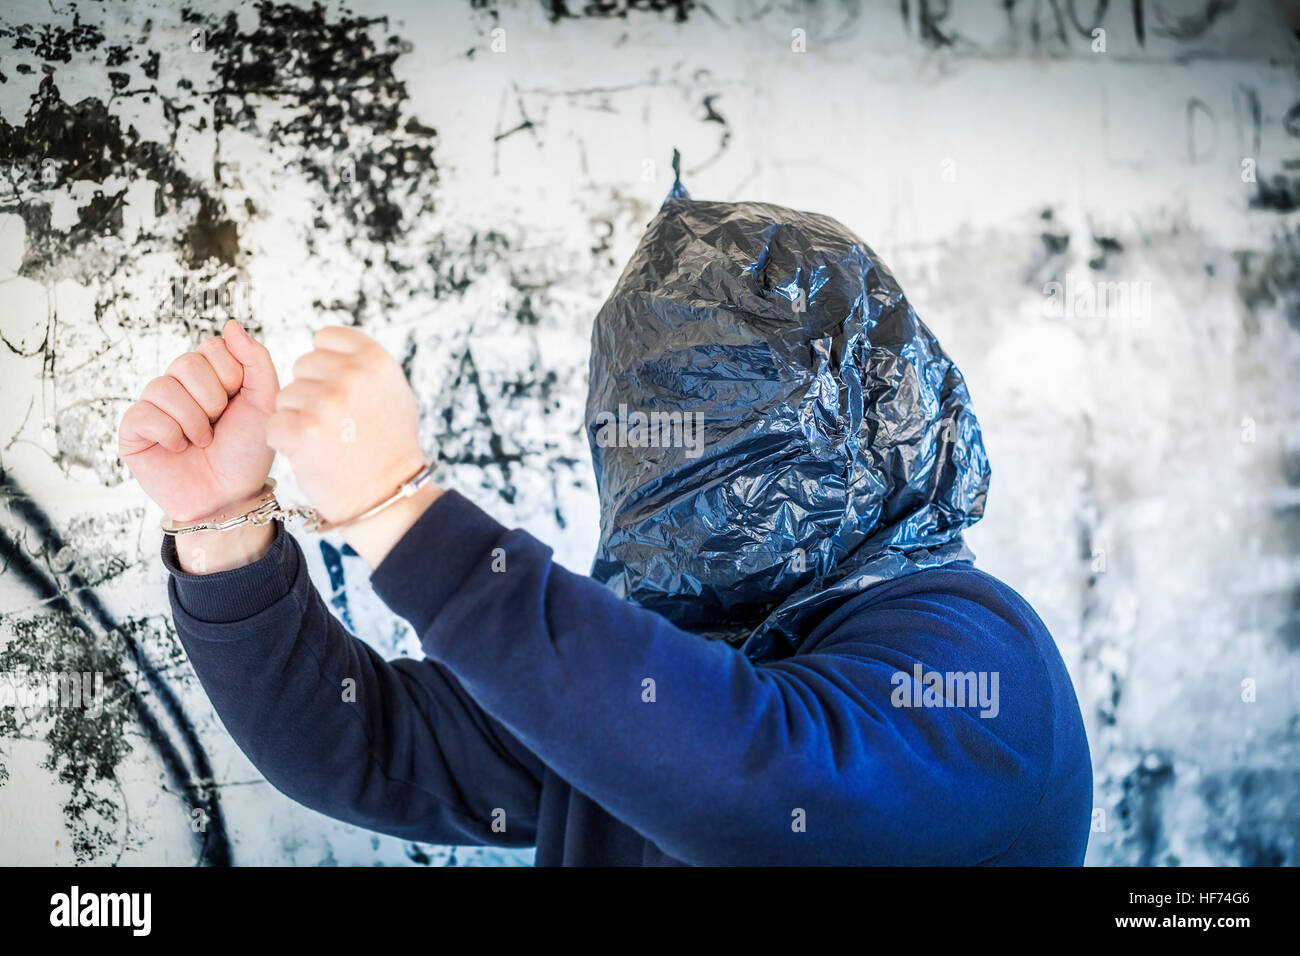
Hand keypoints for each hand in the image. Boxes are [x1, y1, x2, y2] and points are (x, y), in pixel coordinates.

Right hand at [118, 319, 278, 522]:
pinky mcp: (134, 429)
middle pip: (187, 363)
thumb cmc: (247, 452)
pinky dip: (170, 434)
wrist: (231, 496)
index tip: (238, 402)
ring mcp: (154, 406)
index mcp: (210, 375)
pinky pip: (144, 413)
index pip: (213, 346)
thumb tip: (230, 324)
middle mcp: (179, 385)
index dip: (231, 376)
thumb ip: (255, 360)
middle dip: (213, 399)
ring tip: (203, 441)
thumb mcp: (265, 402)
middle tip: (219, 424)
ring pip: (164, 387)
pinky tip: (179, 449)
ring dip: (193, 420)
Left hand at [266, 326, 427, 531]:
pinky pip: (274, 424)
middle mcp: (352, 375)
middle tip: (334, 422)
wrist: (386, 495)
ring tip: (325, 440)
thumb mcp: (395, 393)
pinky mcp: (302, 431)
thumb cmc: (390, 447)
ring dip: (298, 417)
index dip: (327, 365)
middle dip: (311, 391)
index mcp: (375, 359)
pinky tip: (311, 454)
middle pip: (302, 365)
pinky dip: (286, 442)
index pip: (325, 337)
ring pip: (285, 395)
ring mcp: (326, 402)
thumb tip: (330, 346)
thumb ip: (365, 365)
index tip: (339, 390)